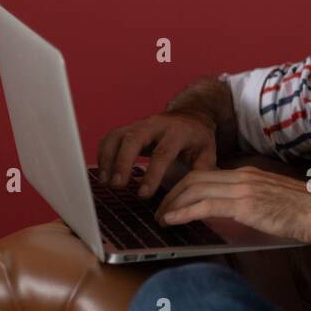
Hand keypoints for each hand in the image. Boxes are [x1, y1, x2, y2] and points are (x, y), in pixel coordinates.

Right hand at [96, 111, 216, 196]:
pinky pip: (110, 138)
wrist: (189, 116)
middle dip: (123, 162)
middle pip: (133, 139)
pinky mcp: (127, 128)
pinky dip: (103, 155)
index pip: (163, 152)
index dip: (152, 174)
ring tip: (106, 183)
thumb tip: (193, 195)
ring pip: (117, 137)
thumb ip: (201, 172)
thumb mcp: (208, 153)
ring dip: (108, 159)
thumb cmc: (198, 139)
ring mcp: (139, 124)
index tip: (144, 194)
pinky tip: (104, 173)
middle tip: (117, 185)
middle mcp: (155, 125)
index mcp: (178, 132)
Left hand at [154, 165, 310, 246]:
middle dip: (172, 193)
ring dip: (172, 203)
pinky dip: (183, 212)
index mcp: (250, 174)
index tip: (173, 199)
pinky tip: (172, 220)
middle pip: (194, 177)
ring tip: (161, 217)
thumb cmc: (305, 214)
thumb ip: (253, 204)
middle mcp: (243, 176)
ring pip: (195, 189)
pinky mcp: (245, 205)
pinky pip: (205, 205)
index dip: (184, 186)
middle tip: (160, 209)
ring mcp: (244, 189)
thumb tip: (237, 216)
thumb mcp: (274, 202)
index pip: (207, 174)